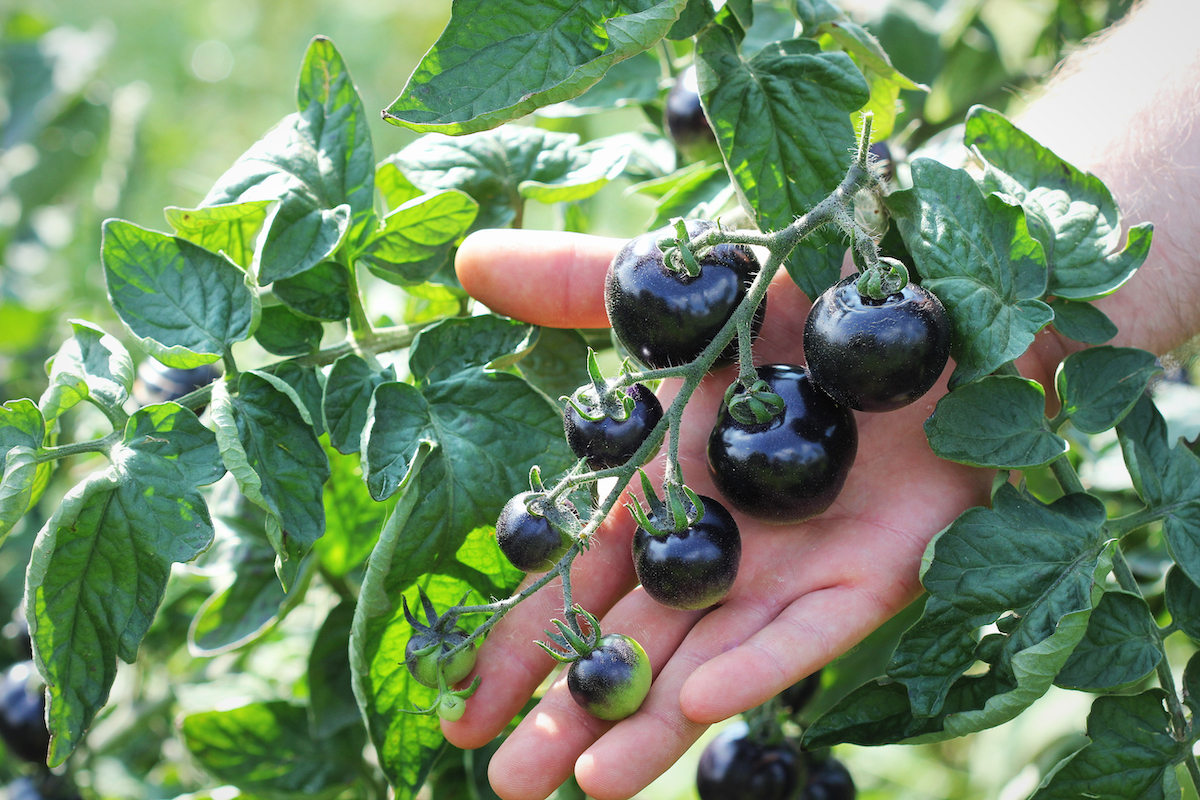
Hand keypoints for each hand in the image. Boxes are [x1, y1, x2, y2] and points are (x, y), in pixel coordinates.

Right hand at [440, 228, 996, 799]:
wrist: (934, 292)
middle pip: (634, 643)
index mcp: (667, 491)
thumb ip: (573, 284)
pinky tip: (701, 704)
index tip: (462, 709)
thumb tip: (467, 261)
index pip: (579, 584)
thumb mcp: (677, 291)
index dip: (522, 644)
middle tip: (507, 787)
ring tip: (585, 788)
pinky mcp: (874, 571)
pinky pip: (810, 628)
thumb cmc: (804, 292)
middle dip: (571, 713)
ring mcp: (794, 566)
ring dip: (649, 720)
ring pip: (709, 658)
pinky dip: (760, 662)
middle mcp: (723, 545)